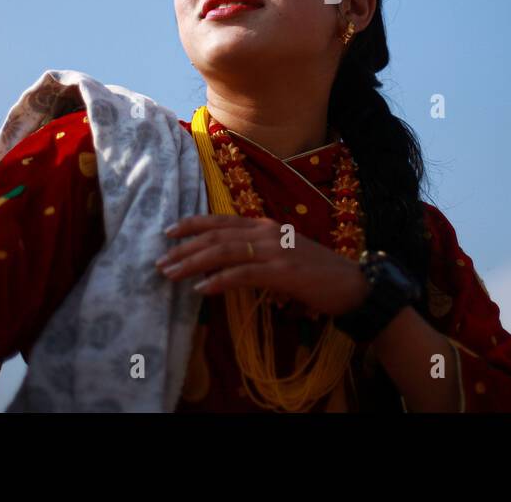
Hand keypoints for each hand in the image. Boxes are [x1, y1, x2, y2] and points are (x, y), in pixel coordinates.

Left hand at [155, 215, 368, 316]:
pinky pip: (242, 274)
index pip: (221, 220)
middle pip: (216, 235)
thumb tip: (223, 264)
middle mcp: (266, 232)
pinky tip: (201, 289)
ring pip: (223, 251)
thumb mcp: (281, 255)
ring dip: (193, 263)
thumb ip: (255, 253)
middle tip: (159, 261)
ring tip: (171, 274)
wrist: (351, 283)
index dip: (192, 224)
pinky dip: (219, 280)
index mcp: (265, 226)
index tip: (168, 231)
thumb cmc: (315, 273)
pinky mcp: (282, 271)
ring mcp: (274, 250)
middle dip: (184, 248)